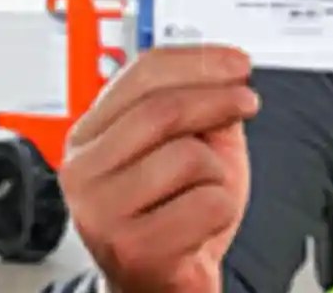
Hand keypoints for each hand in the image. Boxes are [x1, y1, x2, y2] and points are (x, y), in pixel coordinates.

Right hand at [59, 46, 259, 292]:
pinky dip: (223, 209)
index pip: (141, 74)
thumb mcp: (191, 144)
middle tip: (249, 102)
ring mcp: (101, 211)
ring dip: (216, 170)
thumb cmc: (179, 210)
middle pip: (162, 109)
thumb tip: (226, 67)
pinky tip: (201, 223)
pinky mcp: (131, 248)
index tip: (238, 62)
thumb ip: (200, 104)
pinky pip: (207, 203)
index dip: (199, 61)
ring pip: (187, 156)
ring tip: (203, 190)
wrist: (170, 277)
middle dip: (220, 99)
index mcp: (91, 135)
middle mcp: (84, 170)